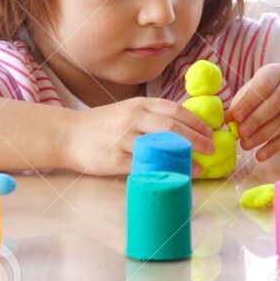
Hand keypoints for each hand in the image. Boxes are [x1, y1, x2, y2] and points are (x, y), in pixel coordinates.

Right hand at [60, 96, 213, 176]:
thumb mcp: (128, 111)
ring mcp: (123, 138)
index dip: (195, 120)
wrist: (68, 134)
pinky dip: (159, 170)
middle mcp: (133, 118)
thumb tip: (185, 127)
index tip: (211, 131)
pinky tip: (170, 176)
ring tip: (198, 166)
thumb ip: (152, 116)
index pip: (174, 109)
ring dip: (182, 155)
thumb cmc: (103, 124)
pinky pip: (141, 165)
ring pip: (158, 144)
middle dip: (195, 137)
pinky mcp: (114, 159)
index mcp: (139, 104)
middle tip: (211, 148)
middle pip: (171, 126)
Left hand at [228, 64, 279, 161]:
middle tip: (241, 133)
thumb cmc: (261, 92)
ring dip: (263, 136)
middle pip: (276, 103)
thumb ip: (239, 104)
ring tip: (246, 145)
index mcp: (276, 72)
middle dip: (256, 120)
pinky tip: (260, 155)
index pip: (264, 84)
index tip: (235, 116)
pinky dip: (274, 147)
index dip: (249, 101)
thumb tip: (226, 121)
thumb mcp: (250, 90)